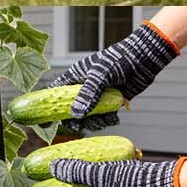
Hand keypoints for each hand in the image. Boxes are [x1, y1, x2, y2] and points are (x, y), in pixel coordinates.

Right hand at [47, 20, 177, 117]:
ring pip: (87, 118)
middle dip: (74, 121)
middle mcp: (84, 88)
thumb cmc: (119, 59)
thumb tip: (76, 115)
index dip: (47, 107)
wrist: (143, 59)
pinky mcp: (111, 103)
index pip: (55, 93)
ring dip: (94, 123)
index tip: (42, 124)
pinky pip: (103, 118)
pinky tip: (114, 118)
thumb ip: (88, 94)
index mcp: (76, 77)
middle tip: (79, 126)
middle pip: (70, 111)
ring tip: (104, 119)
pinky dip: (107, 121)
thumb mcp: (100, 74)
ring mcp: (97, 97)